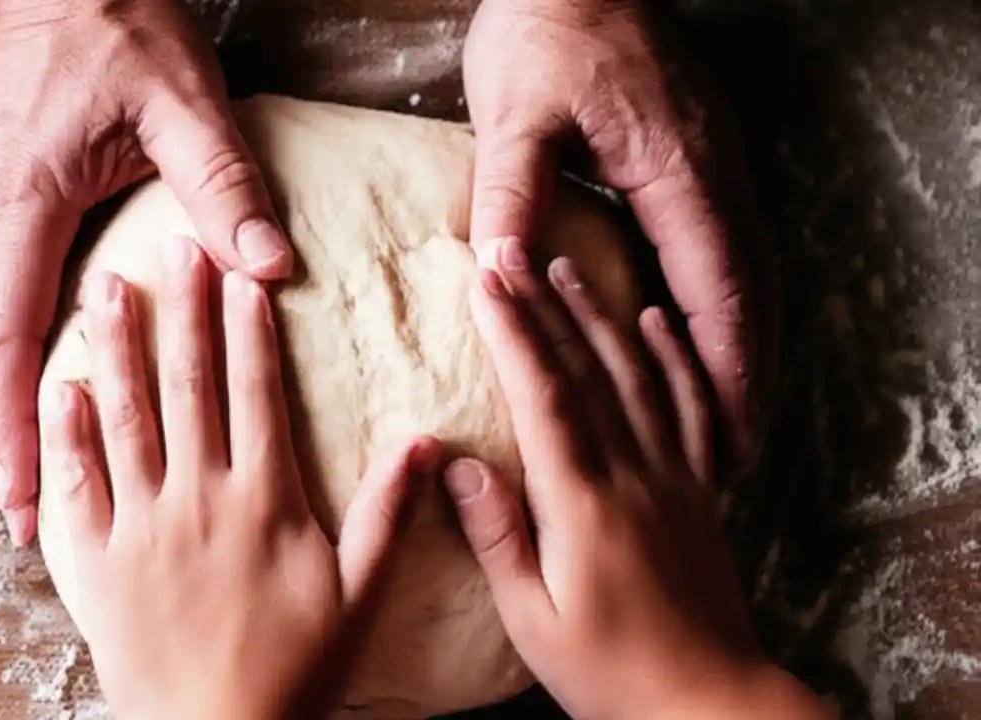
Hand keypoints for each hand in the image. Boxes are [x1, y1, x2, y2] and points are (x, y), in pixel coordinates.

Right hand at [0, 0, 292, 545]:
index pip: (3, 332)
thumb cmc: (114, 27)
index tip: (24, 490)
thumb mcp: (183, 104)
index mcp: (22, 200)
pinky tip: (9, 386)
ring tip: (7, 467)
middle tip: (14, 508)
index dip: (12, 421)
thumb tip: (266, 268)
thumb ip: (222, 187)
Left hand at [37, 239, 440, 718]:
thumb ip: (388, 514)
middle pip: (187, 385)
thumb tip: (424, 441)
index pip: (255, 392)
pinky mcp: (97, 560)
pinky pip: (78, 482)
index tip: (241, 273)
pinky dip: (67, 431)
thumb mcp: (359, 595)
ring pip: (126, 417)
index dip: (247, 328)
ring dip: (117, 346)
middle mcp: (199, 497)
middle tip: (173, 245)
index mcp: (264, 499)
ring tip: (109, 285)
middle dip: (181, 309)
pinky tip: (62, 382)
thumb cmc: (294, 670)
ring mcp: (141, 525)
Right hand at [443, 240, 829, 718]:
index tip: (485, 283)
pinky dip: (679, 358)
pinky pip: (696, 410)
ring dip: (604, 317)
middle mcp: (634, 476)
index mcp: (584, 505)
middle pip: (590, 372)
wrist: (707, 702)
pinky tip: (658, 322)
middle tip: (516, 252)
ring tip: (572, 268)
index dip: (513, 334)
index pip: (544, 398)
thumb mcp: (531, 620)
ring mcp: (675, 479)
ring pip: (641, 378)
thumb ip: (496, 537)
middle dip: (547, 305)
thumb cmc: (607, 672)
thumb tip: (456, 464)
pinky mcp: (701, 493)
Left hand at [464, 0, 776, 474]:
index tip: (731, 433)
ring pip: (749, 271)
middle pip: (753, 292)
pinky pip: (728, 245)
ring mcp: (715, 165)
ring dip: (744, 344)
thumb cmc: (542, 36)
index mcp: (678, 172)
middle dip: (748, 374)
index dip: (727, 369)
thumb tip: (501, 271)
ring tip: (731, 413)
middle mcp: (714, 175)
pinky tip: (702, 335)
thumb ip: (513, 191)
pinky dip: (724, 303)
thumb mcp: (515, 115)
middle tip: (738, 450)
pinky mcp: (698, 159)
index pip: (718, 289)